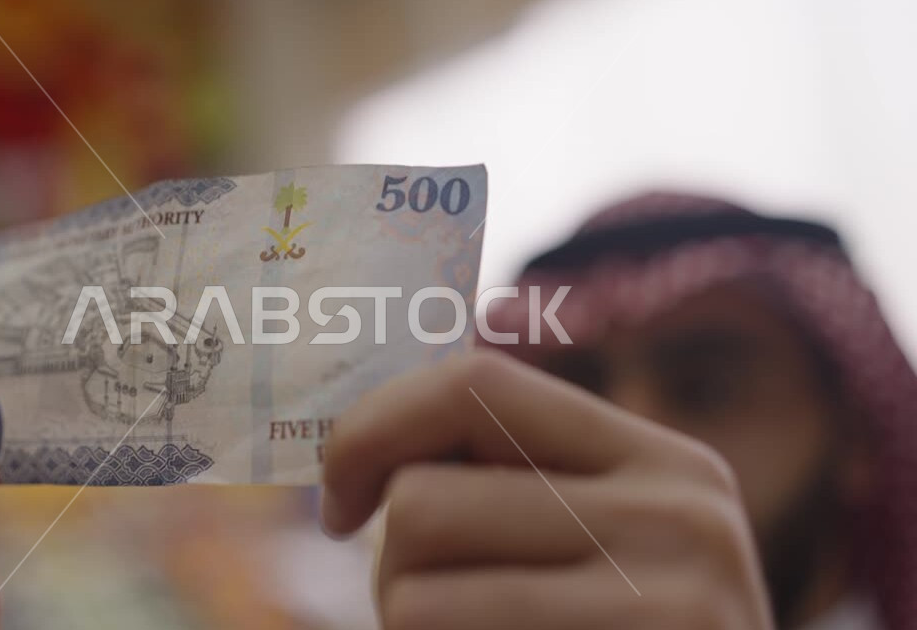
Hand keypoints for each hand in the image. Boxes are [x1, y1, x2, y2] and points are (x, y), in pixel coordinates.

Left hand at [321, 350, 774, 628]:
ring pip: (413, 597)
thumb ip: (517, 481)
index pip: (475, 382)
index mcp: (661, 459)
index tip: (339, 500)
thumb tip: (360, 441)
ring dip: (405, 626)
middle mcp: (676, 517)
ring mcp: (665, 606)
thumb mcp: (611, 540)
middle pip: (424, 502)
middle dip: (389, 565)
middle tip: (419, 606)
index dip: (372, 428)